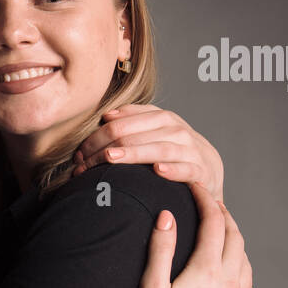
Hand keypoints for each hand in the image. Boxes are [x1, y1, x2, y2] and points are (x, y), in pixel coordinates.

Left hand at [73, 104, 224, 202]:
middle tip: (83, 165)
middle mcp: (176, 130)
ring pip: (158, 148)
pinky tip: (157, 170)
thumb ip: (133, 120)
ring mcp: (190, 149)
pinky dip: (173, 169)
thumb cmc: (174, 150)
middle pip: (135, 135)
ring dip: (133, 154)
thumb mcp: (154, 130)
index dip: (97, 137)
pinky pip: (187, 169)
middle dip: (105, 150)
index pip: (122, 123)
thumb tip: (106, 116)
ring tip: (111, 158)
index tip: (78, 155)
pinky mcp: (202, 171)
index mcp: (161, 118)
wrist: (209, 167)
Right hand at [132, 182, 253, 287]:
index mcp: (208, 270)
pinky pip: (249, 286)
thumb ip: (161, 248)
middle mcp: (231, 283)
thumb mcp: (151, 287)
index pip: (214, 223)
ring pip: (246, 260)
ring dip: (235, 241)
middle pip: (236, 237)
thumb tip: (168, 215)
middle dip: (224, 216)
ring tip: (221, 233)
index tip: (196, 187)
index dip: (205, 200)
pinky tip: (232, 273)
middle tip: (210, 203)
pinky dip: (241, 269)